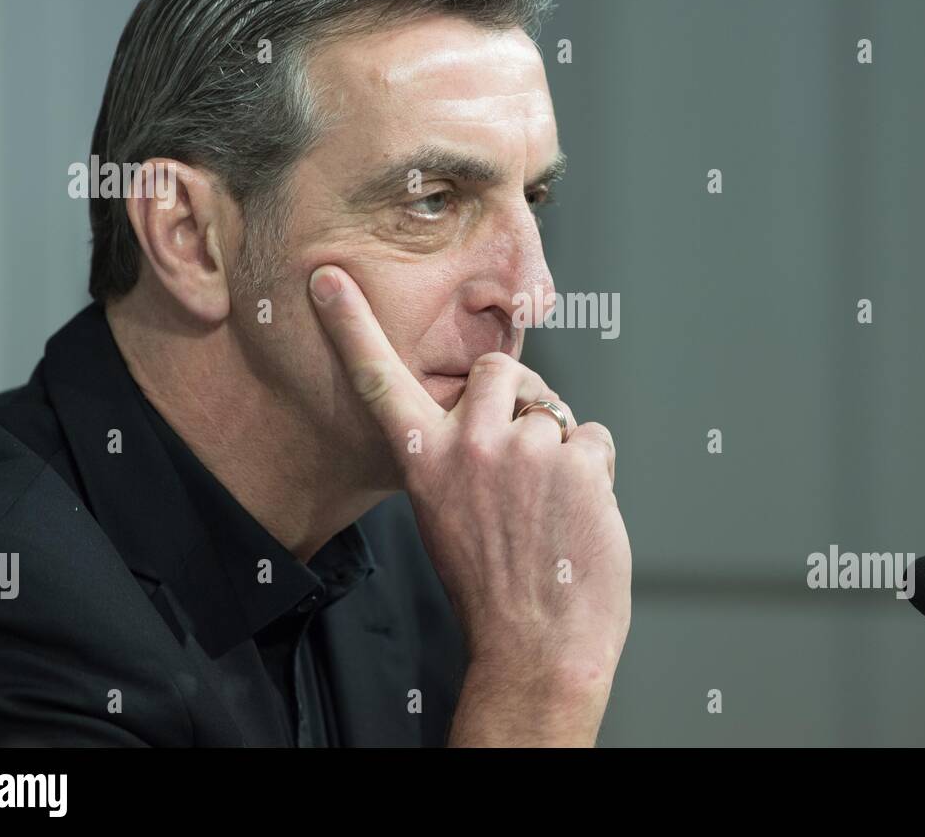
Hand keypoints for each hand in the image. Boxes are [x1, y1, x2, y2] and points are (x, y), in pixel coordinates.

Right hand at [309, 265, 630, 743]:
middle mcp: (466, 443)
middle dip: (515, 399)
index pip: (379, 379)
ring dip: (559, 448)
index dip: (352, 325)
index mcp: (423, 460)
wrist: (536, 646)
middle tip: (522, 458)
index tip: (327, 278)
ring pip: (552, 410)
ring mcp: (523, 448)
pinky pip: (594, 437)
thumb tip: (491, 421)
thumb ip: (456, 461)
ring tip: (551, 506)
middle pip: (497, 369)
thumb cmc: (493, 587)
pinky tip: (580, 515)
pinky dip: (596, 471)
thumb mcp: (446, 517)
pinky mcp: (577, 458)